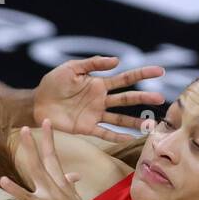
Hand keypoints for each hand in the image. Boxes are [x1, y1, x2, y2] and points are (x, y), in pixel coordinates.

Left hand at [0, 121, 107, 199]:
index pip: (53, 158)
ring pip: (30, 198)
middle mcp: (55, 195)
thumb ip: (70, 186)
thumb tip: (74, 175)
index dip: (48, 139)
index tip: (45, 121)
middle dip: (31, 149)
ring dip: (15, 190)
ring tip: (3, 180)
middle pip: (39, 168)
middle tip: (23, 132)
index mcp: (61, 186)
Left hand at [32, 56, 164, 142]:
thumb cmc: (54, 83)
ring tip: (152, 124)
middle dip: (144, 98)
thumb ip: (93, 63)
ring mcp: (95, 115)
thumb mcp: (72, 68)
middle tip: (161, 98)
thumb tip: (116, 60)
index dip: (142, 74)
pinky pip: (104, 133)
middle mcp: (101, 100)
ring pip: (120, 118)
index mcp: (99, 84)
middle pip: (127, 99)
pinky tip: (130, 139)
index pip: (125, 78)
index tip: (160, 71)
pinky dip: (117, 136)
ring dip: (136, 121)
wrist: (37, 102)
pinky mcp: (86, 128)